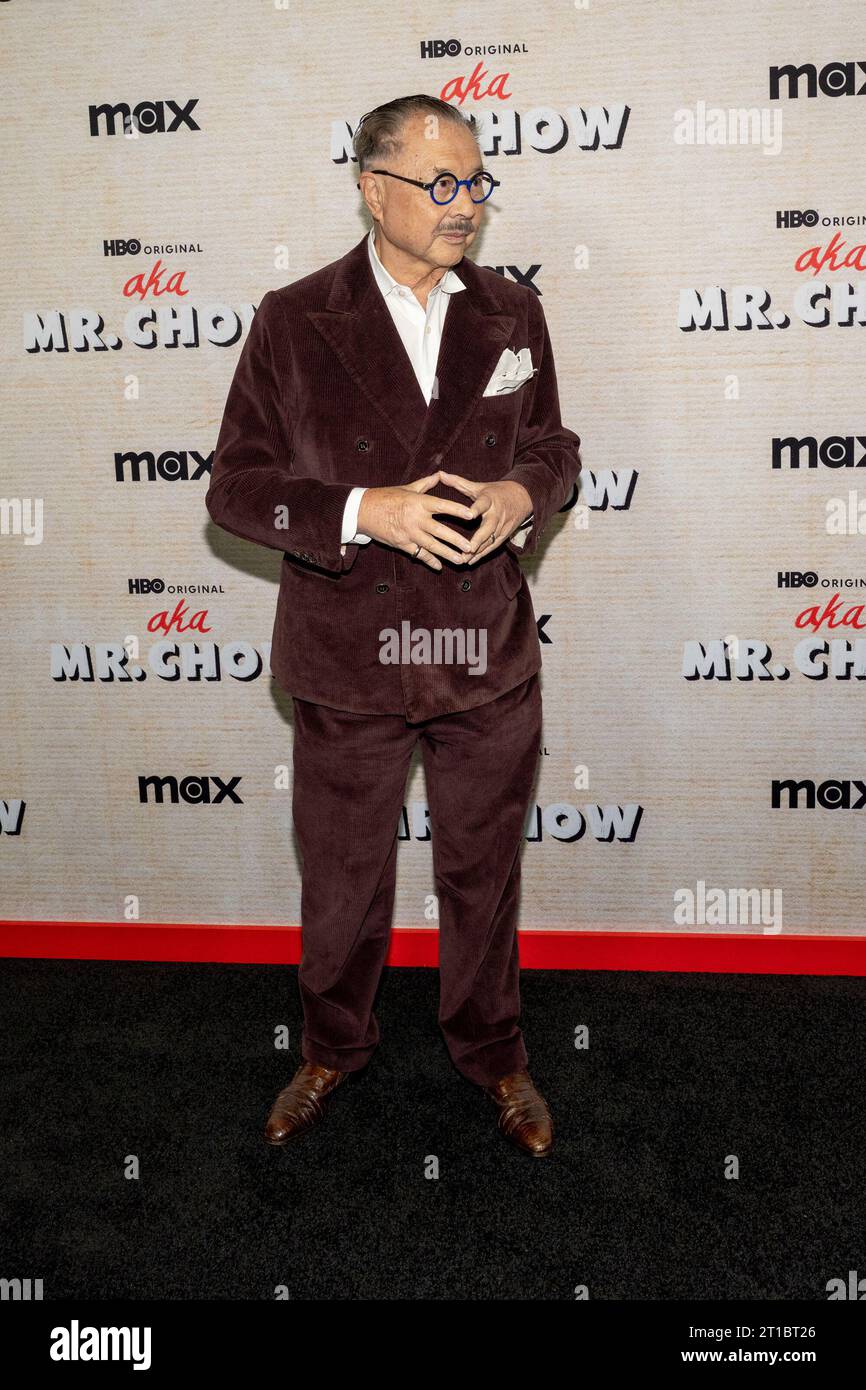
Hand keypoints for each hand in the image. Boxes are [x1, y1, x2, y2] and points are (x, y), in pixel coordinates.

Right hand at [355, 471, 476, 570]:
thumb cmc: (385, 497)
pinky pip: (418, 554)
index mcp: (418, 502)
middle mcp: (415, 519)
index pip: (443, 506)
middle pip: (440, 531)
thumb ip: (426, 484)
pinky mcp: (402, 544)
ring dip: (448, 554)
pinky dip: (429, 561)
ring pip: (432, 546)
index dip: (458, 511)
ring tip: (461, 560)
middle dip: (457, 540)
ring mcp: (409, 533)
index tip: (472, 515)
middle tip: (471, 547)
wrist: (363, 511)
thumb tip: (440, 475)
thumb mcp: (406, 488)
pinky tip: (439, 566)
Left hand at [436, 472, 532, 563]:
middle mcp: (497, 513)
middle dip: (478, 539)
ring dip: (478, 550)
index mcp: (489, 499)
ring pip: (491, 540)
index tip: (469, 515)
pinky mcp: (505, 534)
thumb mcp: (479, 486)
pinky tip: (471, 561)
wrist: (522, 497)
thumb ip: (459, 483)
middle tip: (467, 549)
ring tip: (464, 559)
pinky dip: (483, 554)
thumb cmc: (495, 491)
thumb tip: (440, 474)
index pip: (483, 504)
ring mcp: (502, 525)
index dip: (476, 509)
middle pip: (489, 528)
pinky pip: (493, 546)